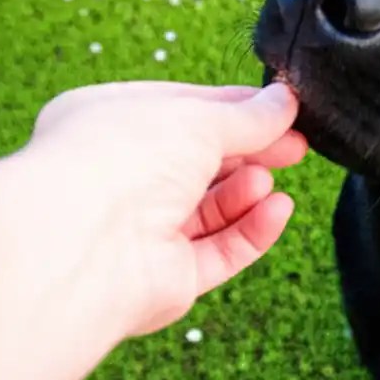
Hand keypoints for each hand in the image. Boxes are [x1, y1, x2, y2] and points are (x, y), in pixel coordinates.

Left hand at [27, 80, 306, 337]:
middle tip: (297, 146)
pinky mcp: (166, 277)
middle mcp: (121, 177)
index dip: (235, 109)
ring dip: (247, 191)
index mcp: (110, 122)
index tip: (282, 108)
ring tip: (267, 182)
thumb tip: (286, 102)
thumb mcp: (197, 117)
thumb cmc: (120, 161)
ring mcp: (141, 230)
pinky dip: (252, 230)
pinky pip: (220, 250)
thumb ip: (248, 115)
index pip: (182, 110)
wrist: (83, 246)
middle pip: (201, 162)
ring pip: (211, 209)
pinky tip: (278, 209)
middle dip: (251, 152)